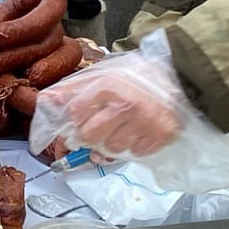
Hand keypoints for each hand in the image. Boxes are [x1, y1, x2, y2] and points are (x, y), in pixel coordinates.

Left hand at [61, 76, 181, 162]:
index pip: (75, 112)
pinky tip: (137, 133)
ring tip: (120, 129)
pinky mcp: (161, 136)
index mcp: (109, 86)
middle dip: (87, 136)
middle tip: (95, 130)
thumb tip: (47, 101)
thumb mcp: (105, 74)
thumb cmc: (138, 76)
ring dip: (110, 143)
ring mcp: (145, 123)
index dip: (70, 121)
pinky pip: (134, 153)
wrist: (181, 78)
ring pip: (111, 148)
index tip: (73, 125)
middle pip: (89, 136)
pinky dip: (132, 147)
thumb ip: (75, 88)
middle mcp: (126, 105)